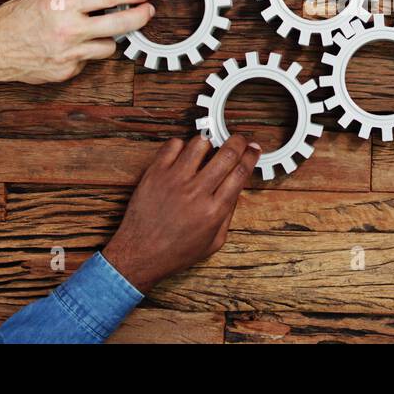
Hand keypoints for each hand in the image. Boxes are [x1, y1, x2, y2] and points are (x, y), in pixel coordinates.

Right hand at [0, 0, 153, 94]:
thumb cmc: (14, 19)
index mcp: (63, 7)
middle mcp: (69, 31)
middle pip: (120, 25)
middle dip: (140, 17)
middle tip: (148, 11)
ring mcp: (70, 55)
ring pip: (109, 47)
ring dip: (107, 38)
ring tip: (96, 30)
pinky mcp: (67, 72)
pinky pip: (88, 60)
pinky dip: (85, 52)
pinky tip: (68, 47)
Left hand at [103, 134, 259, 291]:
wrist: (140, 254)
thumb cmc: (175, 251)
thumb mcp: (214, 242)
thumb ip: (228, 214)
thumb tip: (237, 188)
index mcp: (214, 210)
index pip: (240, 172)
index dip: (251, 156)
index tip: (253, 150)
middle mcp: (196, 193)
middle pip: (226, 154)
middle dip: (238, 141)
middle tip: (238, 140)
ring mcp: (174, 181)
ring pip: (200, 144)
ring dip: (209, 142)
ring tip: (209, 148)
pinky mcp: (155, 174)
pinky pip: (173, 145)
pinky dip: (182, 145)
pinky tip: (184, 154)